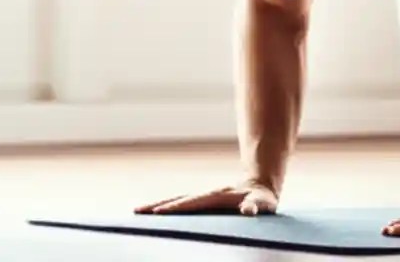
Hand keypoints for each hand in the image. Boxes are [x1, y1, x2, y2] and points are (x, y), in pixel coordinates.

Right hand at [134, 182, 278, 215]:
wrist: (261, 186)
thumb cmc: (262, 199)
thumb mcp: (263, 203)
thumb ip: (256, 206)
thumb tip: (249, 210)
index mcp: (217, 196)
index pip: (192, 203)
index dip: (176, 208)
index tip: (158, 213)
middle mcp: (206, 195)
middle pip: (178, 200)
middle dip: (158, 206)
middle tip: (136, 212)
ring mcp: (203, 197)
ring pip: (176, 200)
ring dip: (157, 205)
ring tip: (137, 212)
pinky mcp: (202, 202)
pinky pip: (180, 204)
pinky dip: (165, 207)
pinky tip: (153, 214)